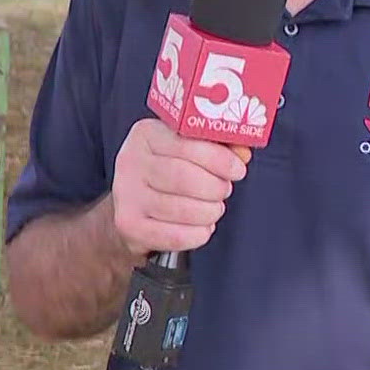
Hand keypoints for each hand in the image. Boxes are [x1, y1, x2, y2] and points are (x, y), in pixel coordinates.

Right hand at [111, 117, 248, 255]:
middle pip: (184, 177)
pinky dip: (197, 234)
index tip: (237, 170)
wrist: (132, 206)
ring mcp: (127, 195)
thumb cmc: (168, 173)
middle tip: (224, 191)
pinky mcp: (129, 225)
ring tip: (213, 208)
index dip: (220, 159)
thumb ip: (217, 146)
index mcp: (147, 134)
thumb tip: (242, 152)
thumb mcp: (188, 149)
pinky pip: (174, 235)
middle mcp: (131, 161)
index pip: (187, 144)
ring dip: (209, 212)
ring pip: (181, 208)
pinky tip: (202, 227)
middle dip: (215, 187)